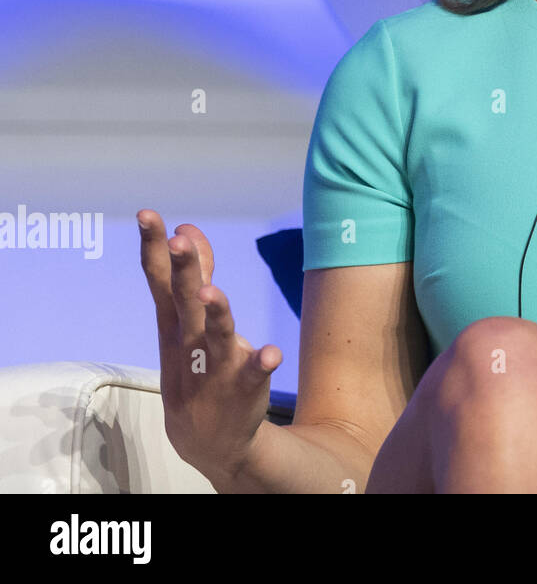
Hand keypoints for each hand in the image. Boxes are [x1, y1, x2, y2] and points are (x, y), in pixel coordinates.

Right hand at [138, 209, 282, 484]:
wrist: (209, 440)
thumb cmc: (194, 367)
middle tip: (177, 242)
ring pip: (216, 335)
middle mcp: (191, 341)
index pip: (161, 280)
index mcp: (175, 323)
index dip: (154, 247)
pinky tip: (270, 354)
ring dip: (214, 313)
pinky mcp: (243, 387)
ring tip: (211, 292)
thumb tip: (186, 228)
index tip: (148, 214)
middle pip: (185, 301)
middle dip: (182, 272)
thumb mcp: (186, 321)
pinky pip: (253, 374)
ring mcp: (216, 366)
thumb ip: (190, 273)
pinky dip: (260, 363)